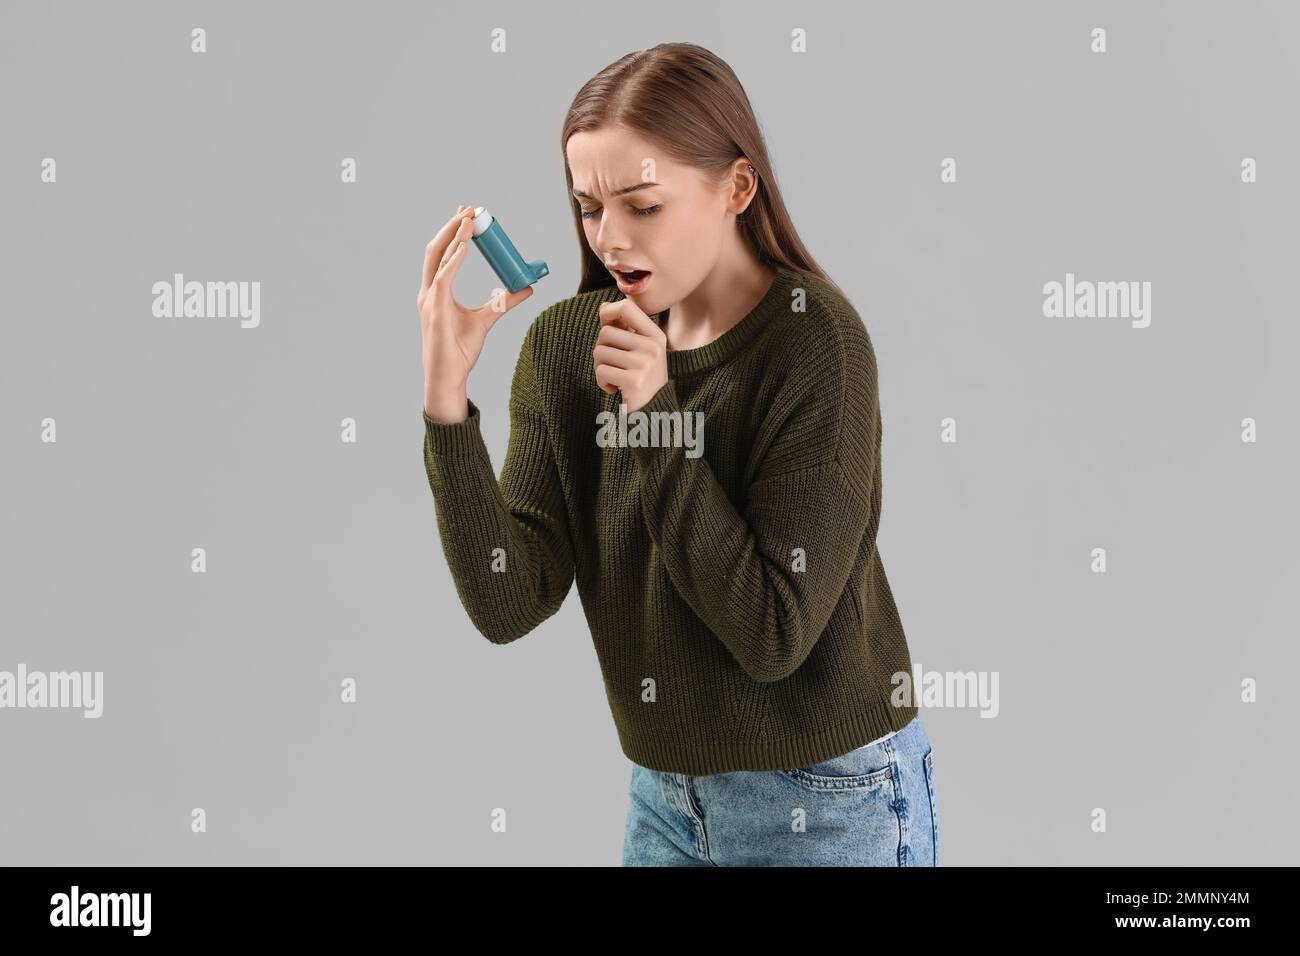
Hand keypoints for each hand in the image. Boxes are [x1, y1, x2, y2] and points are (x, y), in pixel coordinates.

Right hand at [419, 204, 534, 419]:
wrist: (449, 378)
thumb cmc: (459, 352)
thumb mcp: (487, 319)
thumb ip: (504, 302)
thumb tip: (526, 288)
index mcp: (436, 292)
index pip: (443, 254)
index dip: (454, 233)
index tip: (468, 215)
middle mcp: (428, 292)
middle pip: (436, 249)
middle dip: (452, 226)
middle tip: (470, 208)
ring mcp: (428, 300)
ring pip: (437, 258)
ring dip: (453, 236)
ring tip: (468, 219)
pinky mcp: (433, 311)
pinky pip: (443, 279)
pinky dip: (454, 260)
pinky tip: (465, 246)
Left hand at [593, 298, 668, 411]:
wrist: (654, 411)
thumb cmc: (642, 378)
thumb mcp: (640, 350)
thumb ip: (625, 329)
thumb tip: (604, 307)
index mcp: (655, 335)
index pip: (627, 307)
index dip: (608, 312)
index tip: (605, 324)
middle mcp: (652, 347)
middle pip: (605, 333)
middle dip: (601, 349)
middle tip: (611, 364)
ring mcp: (644, 363)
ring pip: (600, 352)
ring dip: (599, 367)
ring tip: (613, 377)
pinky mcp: (634, 380)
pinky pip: (602, 371)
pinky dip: (602, 382)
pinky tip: (614, 389)